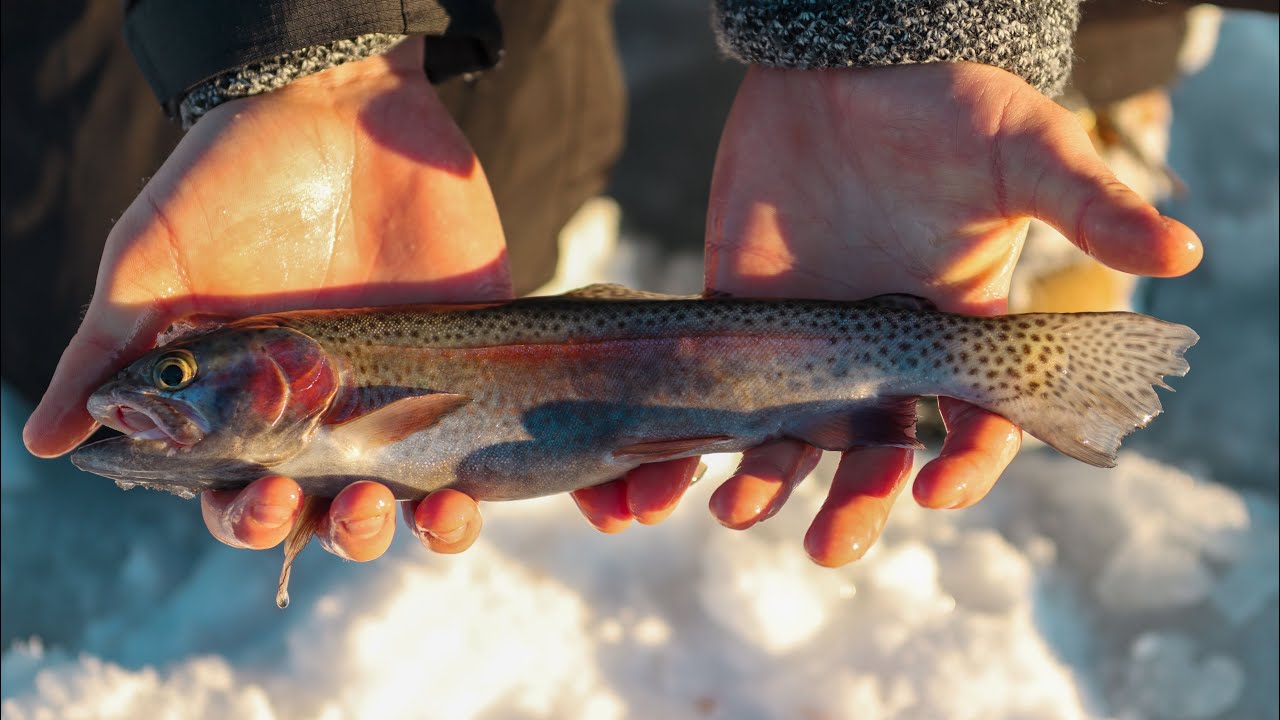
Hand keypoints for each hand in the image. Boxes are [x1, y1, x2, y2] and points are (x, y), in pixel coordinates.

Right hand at [24, 39, 506, 561]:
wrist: (335, 103)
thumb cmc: (231, 181)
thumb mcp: (154, 261)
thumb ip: (108, 348)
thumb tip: (46, 439)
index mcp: (245, 401)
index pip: (243, 493)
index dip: (252, 519)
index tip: (270, 499)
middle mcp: (324, 407)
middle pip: (334, 511)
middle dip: (343, 530)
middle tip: (354, 504)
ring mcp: (399, 384)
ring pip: (416, 494)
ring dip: (422, 528)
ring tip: (426, 511)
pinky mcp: (466, 353)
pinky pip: (483, 437)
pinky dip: (485, 480)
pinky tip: (473, 489)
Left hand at [574, 62, 1201, 560]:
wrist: (845, 60)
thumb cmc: (946, 105)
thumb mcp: (1024, 151)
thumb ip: (1087, 207)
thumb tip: (1183, 256)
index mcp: (955, 333)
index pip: (974, 423)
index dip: (967, 466)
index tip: (936, 490)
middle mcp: (879, 353)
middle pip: (874, 452)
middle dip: (855, 504)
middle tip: (831, 545)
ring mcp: (806, 340)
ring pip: (788, 436)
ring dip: (764, 483)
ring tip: (738, 509)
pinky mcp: (736, 315)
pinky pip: (709, 388)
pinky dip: (683, 439)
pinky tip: (656, 481)